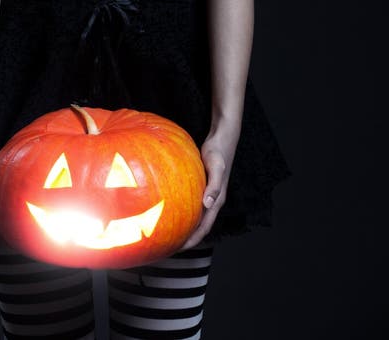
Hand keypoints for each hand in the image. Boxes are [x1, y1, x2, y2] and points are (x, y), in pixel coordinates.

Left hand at [176, 124, 239, 249]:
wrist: (221, 139)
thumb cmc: (218, 152)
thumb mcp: (216, 167)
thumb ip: (214, 186)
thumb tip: (208, 204)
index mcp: (217, 201)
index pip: (204, 228)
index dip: (192, 241)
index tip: (178, 249)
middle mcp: (212, 202)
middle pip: (199, 227)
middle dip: (186, 239)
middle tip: (168, 246)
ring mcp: (207, 195)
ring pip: (195, 217)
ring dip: (185, 227)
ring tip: (168, 234)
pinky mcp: (202, 187)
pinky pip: (192, 205)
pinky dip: (184, 212)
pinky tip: (171, 211)